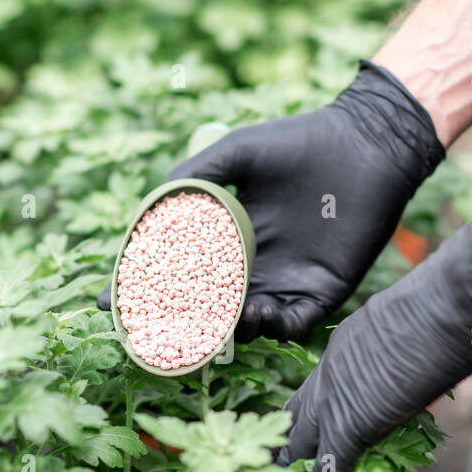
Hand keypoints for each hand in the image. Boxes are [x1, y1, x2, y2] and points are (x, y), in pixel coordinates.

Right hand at [97, 60, 443, 339]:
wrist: (363, 146)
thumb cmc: (299, 142)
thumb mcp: (236, 153)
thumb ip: (195, 177)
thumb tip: (153, 210)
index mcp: (225, 237)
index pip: (174, 271)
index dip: (140, 288)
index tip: (107, 300)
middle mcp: (249, 266)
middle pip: (203, 307)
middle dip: (175, 322)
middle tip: (152, 328)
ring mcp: (283, 283)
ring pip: (242, 324)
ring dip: (224, 328)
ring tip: (213, 318)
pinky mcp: (319, 294)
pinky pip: (290, 325)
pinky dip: (271, 327)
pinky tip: (257, 313)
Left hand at [277, 196, 471, 471]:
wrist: (455, 297)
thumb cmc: (452, 303)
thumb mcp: (416, 332)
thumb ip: (402, 360)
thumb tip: (413, 380)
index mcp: (342, 347)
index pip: (313, 394)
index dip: (303, 423)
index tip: (298, 446)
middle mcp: (328, 370)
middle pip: (292, 421)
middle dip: (280, 456)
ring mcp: (335, 394)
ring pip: (298, 450)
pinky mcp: (354, 421)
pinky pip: (328, 471)